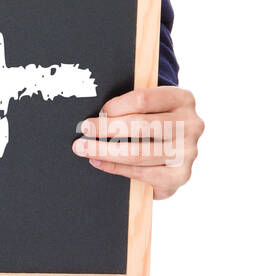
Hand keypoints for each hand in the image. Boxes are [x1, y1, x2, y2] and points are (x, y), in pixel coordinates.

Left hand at [71, 86, 202, 199]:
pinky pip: (142, 173)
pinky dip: (116, 168)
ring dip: (105, 151)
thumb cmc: (156, 121)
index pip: (143, 99)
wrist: (177, 150)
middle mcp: (191, 125)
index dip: (115, 106)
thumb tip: (98, 113)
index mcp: (183, 99)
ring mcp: (188, 152)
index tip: (98, 112)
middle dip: (106, 128)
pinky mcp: (181, 175)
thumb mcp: (153, 106)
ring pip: (138, 152)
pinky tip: (99, 162)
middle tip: (84, 129)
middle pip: (139, 126)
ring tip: (84, 148)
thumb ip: (133, 104)